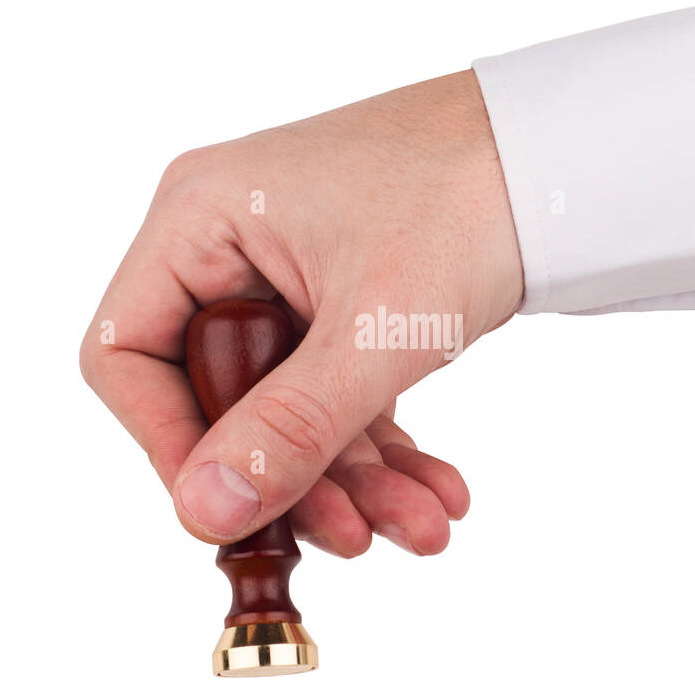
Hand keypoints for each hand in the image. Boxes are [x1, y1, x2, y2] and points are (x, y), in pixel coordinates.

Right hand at [80, 71, 522, 556]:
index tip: (230, 511)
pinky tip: (437, 492)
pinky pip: (336, 391)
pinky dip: (381, 444)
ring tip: (425, 527)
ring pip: (288, 408)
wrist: (567, 157)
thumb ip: (289, 427)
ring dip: (353, 478)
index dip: (169, 445)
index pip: (128, 357)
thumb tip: (203, 511)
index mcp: (199, 220)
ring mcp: (286, 276)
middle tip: (356, 538)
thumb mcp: (376, 328)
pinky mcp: (340, 302)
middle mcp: (228, 246)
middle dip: (293, 478)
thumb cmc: (467, 197)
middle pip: (218, 398)